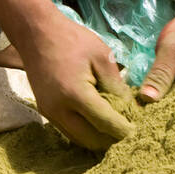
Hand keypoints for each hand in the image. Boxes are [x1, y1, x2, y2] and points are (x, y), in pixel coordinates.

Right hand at [17, 13, 134, 150]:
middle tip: (126, 127)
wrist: (36, 33)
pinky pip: (69, 131)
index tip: (137, 128)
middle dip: (111, 138)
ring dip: (97, 137)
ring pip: (79, 140)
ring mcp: (50, 113)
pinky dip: (84, 131)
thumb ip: (116, 86)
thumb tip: (129, 110)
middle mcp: (60, 110)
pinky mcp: (45, 112)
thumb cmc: (72, 40)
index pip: (105, 124)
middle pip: (92, 140)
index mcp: (76, 94)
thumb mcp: (102, 57)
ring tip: (113, 124)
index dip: (124, 130)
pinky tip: (96, 119)